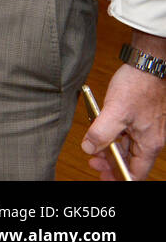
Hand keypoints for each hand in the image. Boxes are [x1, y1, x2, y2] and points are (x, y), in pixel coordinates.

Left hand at [81, 62, 165, 179]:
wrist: (148, 64)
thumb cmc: (138, 85)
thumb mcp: (115, 111)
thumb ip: (101, 132)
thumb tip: (89, 148)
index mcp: (149, 143)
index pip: (136, 172)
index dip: (120, 177)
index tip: (104, 177)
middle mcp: (151, 138)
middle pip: (131, 159)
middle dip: (112, 163)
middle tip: (93, 162)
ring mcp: (147, 127)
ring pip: (128, 145)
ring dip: (111, 148)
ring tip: (93, 146)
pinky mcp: (141, 116)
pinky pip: (127, 131)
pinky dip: (114, 134)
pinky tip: (101, 128)